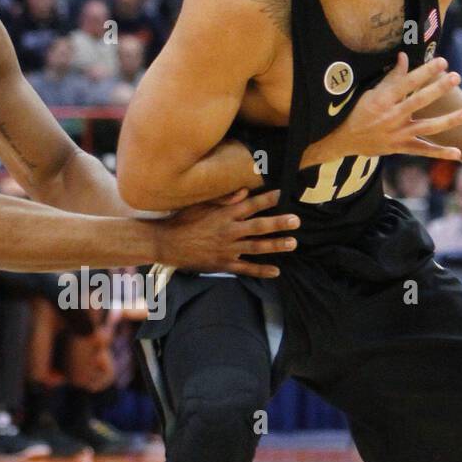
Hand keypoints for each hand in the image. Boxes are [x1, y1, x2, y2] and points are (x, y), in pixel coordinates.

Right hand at [153, 188, 297, 278]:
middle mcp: (229, 231)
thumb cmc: (182, 220)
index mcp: (224, 214)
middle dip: (279, 223)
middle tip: (296, 221)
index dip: (267, 199)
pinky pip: (246, 268)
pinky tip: (276, 271)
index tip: (281, 194)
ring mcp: (227, 249)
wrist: (166, 244)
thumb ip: (224, 198)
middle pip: (259, 226)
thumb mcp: (200, 204)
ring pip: (257, 247)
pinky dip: (261, 270)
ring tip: (293, 243)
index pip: (250, 205)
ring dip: (276, 245)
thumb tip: (245, 191)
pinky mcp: (223, 264)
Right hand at [300, 53, 461, 169]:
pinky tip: (457, 153)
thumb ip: (391, 77)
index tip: (442, 61)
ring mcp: (397, 134)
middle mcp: (392, 117)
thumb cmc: (358, 112)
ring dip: (448, 121)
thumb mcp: (370, 93)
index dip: (425, 72)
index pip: (407, 83)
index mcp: (383, 100)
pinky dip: (440, 152)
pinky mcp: (400, 148)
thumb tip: (403, 57)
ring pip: (426, 127)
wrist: (344, 140)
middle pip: (419, 101)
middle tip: (456, 77)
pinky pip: (423, 150)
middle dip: (438, 89)